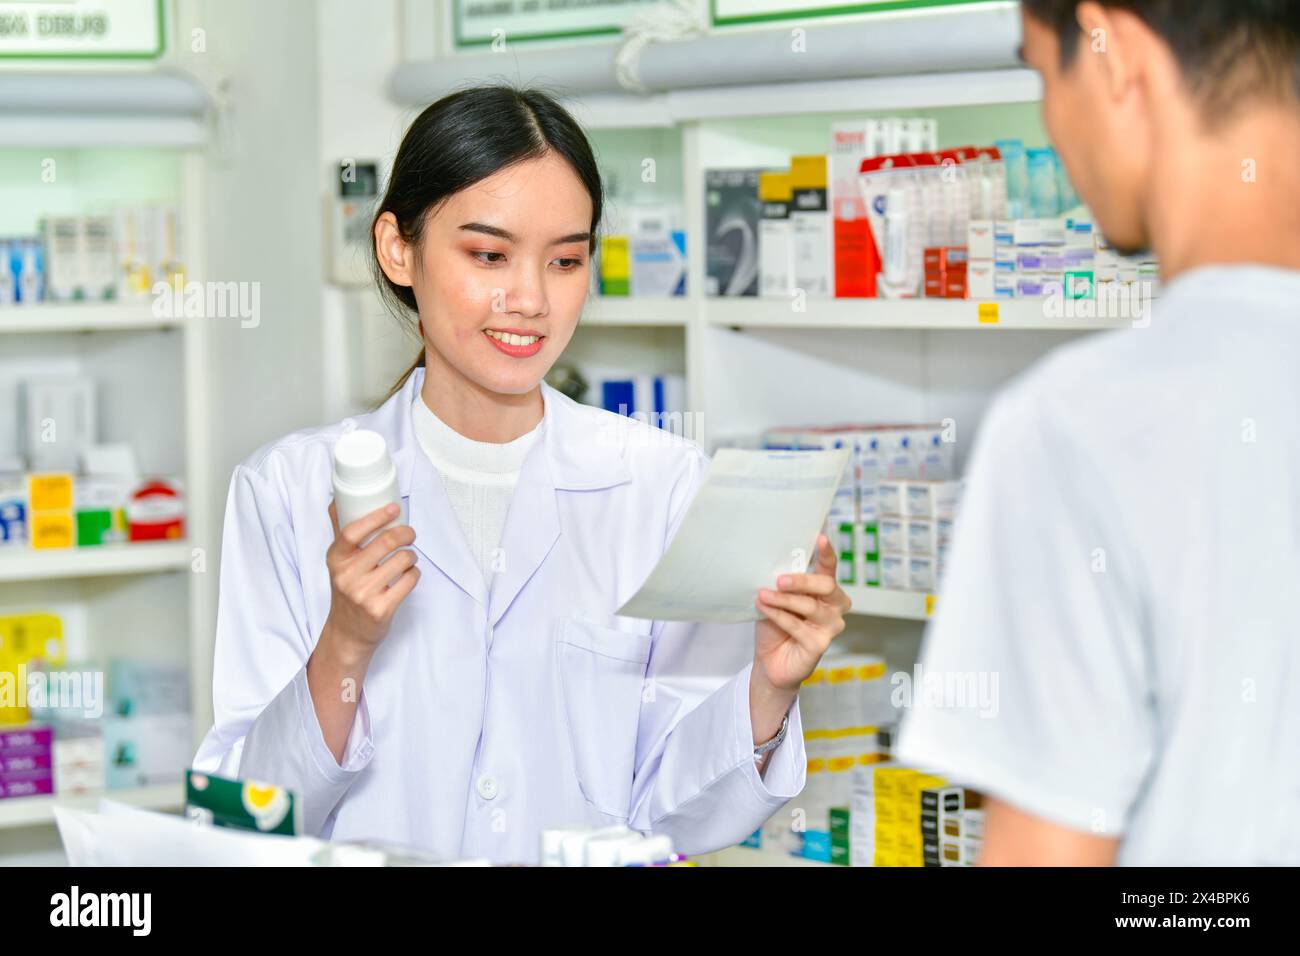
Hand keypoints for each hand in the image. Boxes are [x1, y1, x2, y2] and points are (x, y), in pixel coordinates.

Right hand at [322, 500, 418, 658]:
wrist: (348, 632)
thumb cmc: (348, 590)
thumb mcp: (338, 563)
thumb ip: (340, 532)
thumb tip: (337, 499)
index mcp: (335, 560)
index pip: (351, 531)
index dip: (376, 516)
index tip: (394, 508)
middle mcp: (346, 576)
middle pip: (385, 542)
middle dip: (405, 533)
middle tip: (410, 533)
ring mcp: (364, 594)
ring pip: (402, 560)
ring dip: (411, 555)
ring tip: (408, 557)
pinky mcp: (381, 609)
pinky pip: (409, 580)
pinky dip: (414, 573)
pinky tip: (408, 574)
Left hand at [753, 533, 851, 693]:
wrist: (770, 660)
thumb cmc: (776, 625)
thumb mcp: (777, 598)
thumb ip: (782, 584)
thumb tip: (774, 565)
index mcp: (826, 590)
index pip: (829, 568)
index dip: (827, 553)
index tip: (821, 537)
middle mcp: (835, 606)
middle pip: (826, 586)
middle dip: (802, 580)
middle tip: (779, 579)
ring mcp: (830, 626)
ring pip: (810, 606)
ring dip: (784, 600)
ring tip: (763, 595)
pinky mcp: (820, 644)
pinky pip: (797, 626)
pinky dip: (778, 616)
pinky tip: (764, 609)